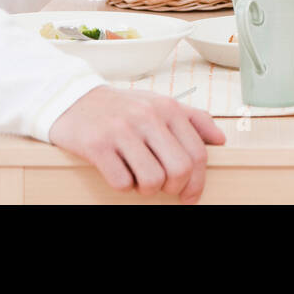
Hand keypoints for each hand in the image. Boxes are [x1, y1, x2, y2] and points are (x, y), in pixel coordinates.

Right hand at [48, 86, 225, 202]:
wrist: (73, 99)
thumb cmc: (121, 107)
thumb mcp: (159, 103)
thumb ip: (193, 118)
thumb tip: (220, 140)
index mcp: (168, 108)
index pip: (197, 153)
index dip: (198, 181)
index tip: (191, 195)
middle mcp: (147, 117)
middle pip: (179, 169)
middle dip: (175, 188)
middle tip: (165, 189)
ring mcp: (121, 130)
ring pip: (152, 180)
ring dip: (147, 189)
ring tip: (139, 179)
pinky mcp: (97, 145)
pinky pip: (121, 182)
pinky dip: (123, 186)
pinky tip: (119, 172)